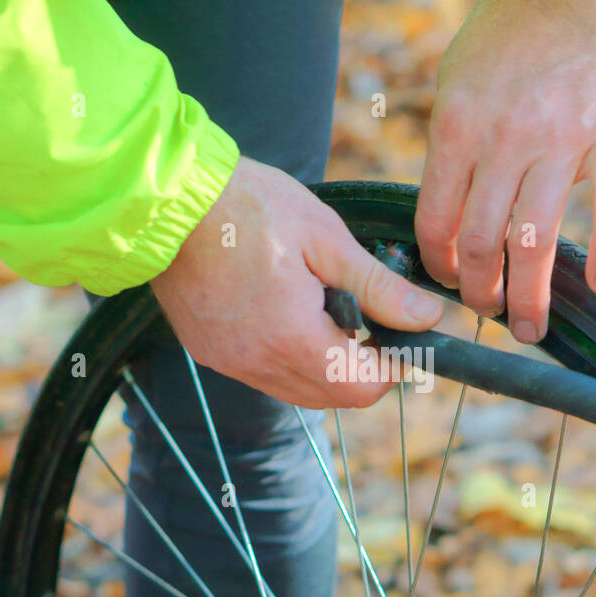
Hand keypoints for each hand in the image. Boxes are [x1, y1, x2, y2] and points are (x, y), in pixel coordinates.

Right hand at [150, 157, 444, 408]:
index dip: (393, 368)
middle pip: (333, 397)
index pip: (362, 388)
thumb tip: (427, 318)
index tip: (403, 336)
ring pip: (299, 391)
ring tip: (329, 312)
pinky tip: (292, 315)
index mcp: (292, 337)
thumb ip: (378, 287)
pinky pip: (265, 375)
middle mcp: (258, 363)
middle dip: (364, 370)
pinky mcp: (210, 353)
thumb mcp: (326, 239)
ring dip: (328, 367)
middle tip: (373, 322)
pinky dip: (292, 359)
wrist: (168, 198)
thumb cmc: (249, 206)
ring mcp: (230, 362)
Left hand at [415, 0, 595, 342]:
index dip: (439, 264)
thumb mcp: (456, 86)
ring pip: (538, 240)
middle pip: (483, 242)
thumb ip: (451, 150)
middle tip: (490, 314)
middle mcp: (504, 138)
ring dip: (533, 296)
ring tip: (533, 328)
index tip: (449, 282)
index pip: (436, 220)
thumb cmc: (506, 40)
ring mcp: (560, 138)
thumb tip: (442, 219)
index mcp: (458, 128)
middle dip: (482, 293)